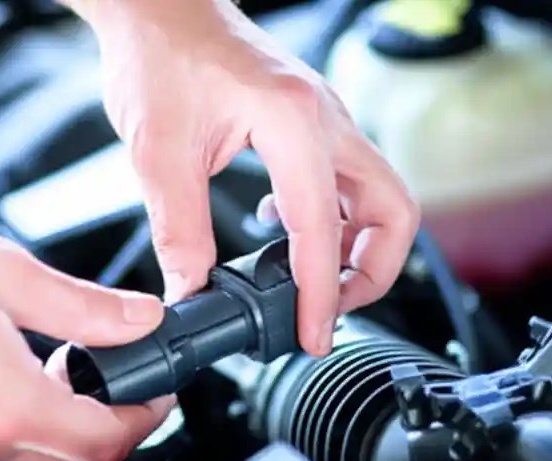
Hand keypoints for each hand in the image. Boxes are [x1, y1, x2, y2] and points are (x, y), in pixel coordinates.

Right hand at [0, 210, 171, 460]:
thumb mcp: (4, 274)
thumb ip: (84, 306)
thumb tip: (140, 319)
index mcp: (11, 409)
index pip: (108, 443)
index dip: (147, 420)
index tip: (159, 394)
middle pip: (72, 456)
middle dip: (107, 421)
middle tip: (120, 376)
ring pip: (26, 450)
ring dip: (57, 416)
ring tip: (60, 359)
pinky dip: (10, 414)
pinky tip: (1, 364)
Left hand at [72, 0, 419, 354]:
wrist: (158, 7)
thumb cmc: (159, 54)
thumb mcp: (156, 151)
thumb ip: (179, 230)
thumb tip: (192, 292)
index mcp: (293, 121)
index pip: (323, 229)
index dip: (321, 294)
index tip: (312, 335)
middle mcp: (326, 118)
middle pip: (394, 211)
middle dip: (374, 272)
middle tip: (329, 307)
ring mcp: (328, 119)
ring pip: (381, 198)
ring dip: (359, 249)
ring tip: (311, 282)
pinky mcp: (316, 123)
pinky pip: (350, 183)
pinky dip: (335, 221)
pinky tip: (285, 233)